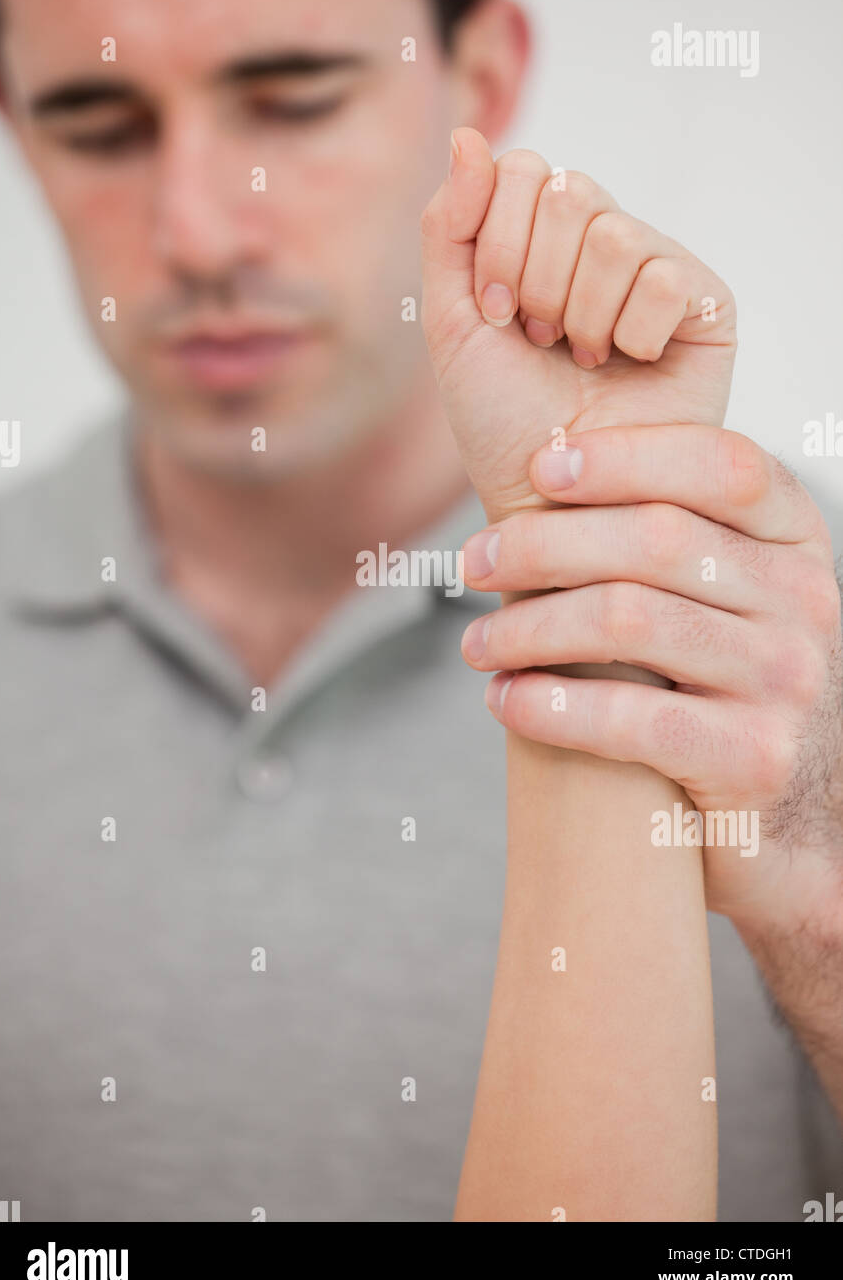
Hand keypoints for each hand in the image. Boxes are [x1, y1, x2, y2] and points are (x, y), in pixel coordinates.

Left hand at [420, 128, 735, 522]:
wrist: (550, 496)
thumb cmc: (501, 419)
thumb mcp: (452, 321)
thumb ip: (449, 227)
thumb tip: (468, 135)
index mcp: (541, 237)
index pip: (522, 168)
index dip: (498, 242)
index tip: (496, 312)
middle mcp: (600, 242)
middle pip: (567, 188)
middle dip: (535, 279)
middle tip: (539, 339)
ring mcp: (656, 268)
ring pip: (613, 235)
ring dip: (580, 315)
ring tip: (582, 360)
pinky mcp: (704, 305)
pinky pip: (665, 276)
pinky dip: (633, 333)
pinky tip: (630, 365)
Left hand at [458, 423, 842, 929]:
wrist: (789, 823)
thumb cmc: (725, 690)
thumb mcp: (730, 597)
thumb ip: (670, 535)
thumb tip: (545, 470)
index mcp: (796, 540)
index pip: (719, 464)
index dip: (623, 456)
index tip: (537, 469)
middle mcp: (805, 600)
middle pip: (655, 538)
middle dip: (543, 544)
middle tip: (473, 564)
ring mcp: (787, 680)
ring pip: (627, 619)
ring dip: (528, 627)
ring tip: (474, 644)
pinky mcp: (754, 758)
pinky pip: (629, 716)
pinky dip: (550, 706)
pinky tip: (504, 701)